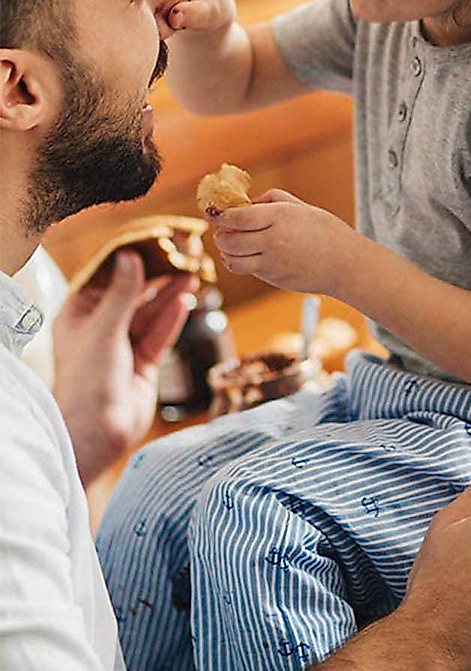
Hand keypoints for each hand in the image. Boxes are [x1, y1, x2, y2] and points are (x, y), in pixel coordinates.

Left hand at [52, 251, 195, 486]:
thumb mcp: (104, 330)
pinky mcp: (144, 360)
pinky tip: (186, 301)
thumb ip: (123, 293)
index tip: (154, 239)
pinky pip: (161, 332)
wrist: (97, 431)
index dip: (131, 257)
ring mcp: (123, 344)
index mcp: (79, 314)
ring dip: (170, 294)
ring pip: (151, 311)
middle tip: (182, 256)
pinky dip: (173, 317)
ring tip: (192, 275)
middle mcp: (100, 326)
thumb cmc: (87, 382)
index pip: (107, 276)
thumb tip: (131, 256)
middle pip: (133, 292)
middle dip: (156, 275)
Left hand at [211, 189, 356, 293]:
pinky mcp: (272, 278)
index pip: (237, 217)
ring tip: (233, 242)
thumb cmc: (326, 231)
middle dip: (220, 234)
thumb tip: (245, 204)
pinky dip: (239, 261)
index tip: (214, 212)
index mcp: (281, 217)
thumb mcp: (302, 207)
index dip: (221, 215)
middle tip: (223, 228)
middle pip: (229, 240)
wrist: (346, 264)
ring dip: (226, 250)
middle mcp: (273, 240)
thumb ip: (271, 200)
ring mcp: (272, 263)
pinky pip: (246, 269)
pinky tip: (249, 254)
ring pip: (232, 259)